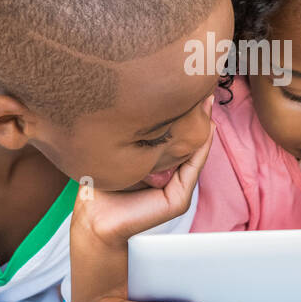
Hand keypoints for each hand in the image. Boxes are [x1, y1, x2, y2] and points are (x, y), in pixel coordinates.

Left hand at [69, 97, 213, 301]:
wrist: (94, 219)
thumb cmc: (100, 184)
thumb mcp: (118, 150)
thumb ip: (133, 133)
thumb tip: (140, 98)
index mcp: (161, 163)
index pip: (178, 133)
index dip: (184, 109)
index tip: (187, 82)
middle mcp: (173, 173)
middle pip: (192, 138)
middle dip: (198, 112)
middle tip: (203, 84)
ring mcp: (179, 187)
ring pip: (197, 151)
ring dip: (204, 126)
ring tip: (207, 100)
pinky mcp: (178, 199)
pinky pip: (192, 168)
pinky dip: (200, 149)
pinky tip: (204, 128)